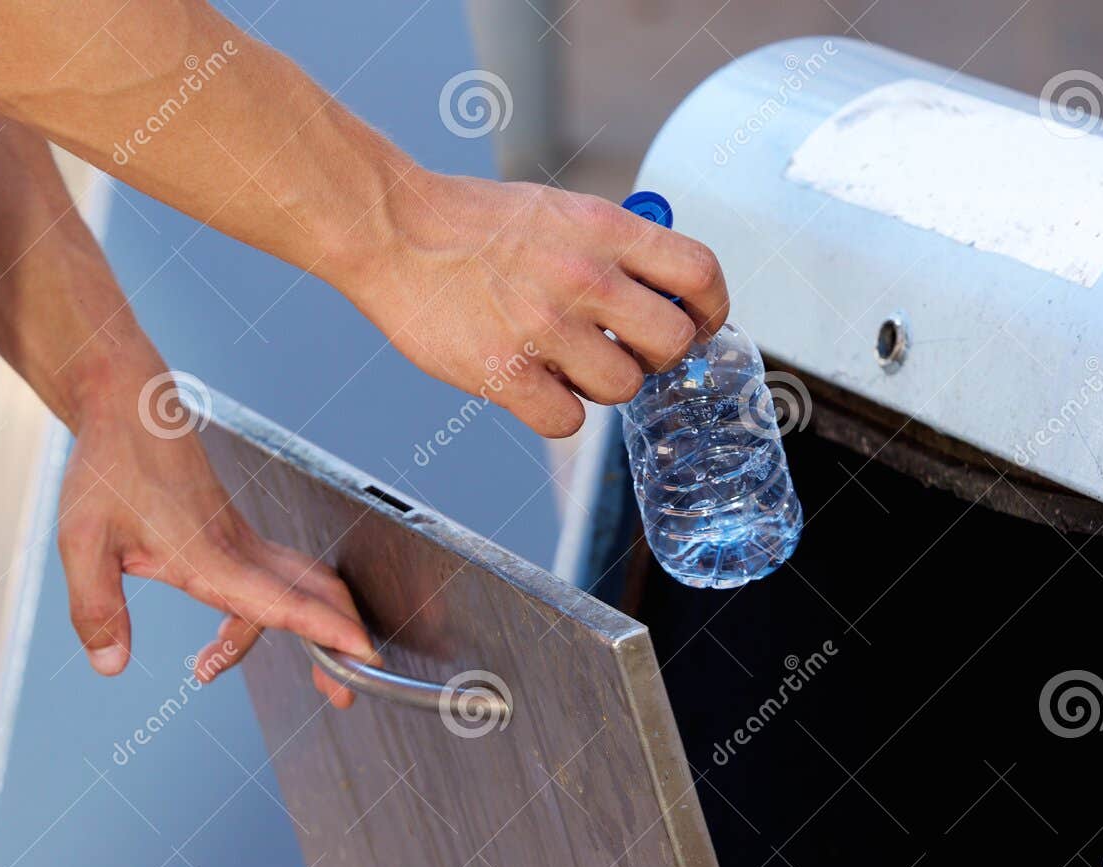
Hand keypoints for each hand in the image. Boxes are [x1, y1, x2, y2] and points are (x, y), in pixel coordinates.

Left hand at [57, 385, 373, 706]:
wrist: (129, 412)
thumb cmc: (108, 469)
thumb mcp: (81, 542)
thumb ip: (96, 608)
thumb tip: (111, 667)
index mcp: (209, 556)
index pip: (281, 602)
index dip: (327, 630)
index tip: (363, 655)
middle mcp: (238, 551)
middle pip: (314, 596)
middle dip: (339, 644)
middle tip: (344, 692)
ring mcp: (243, 541)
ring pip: (302, 588)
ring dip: (311, 630)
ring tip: (276, 675)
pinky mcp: (237, 537)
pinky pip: (279, 579)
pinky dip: (281, 612)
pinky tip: (225, 636)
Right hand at [345, 170, 730, 436]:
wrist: (392, 230)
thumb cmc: (473, 225)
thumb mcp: (561, 211)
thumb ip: (617, 247)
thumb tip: (671, 291)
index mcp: (604, 229)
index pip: (699, 273)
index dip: (710, 308)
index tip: (698, 324)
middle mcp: (583, 276)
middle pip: (673, 342)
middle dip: (658, 356)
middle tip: (629, 351)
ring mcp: (543, 327)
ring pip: (623, 388)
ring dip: (603, 385)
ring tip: (567, 363)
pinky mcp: (503, 373)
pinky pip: (567, 420)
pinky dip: (556, 411)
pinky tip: (533, 385)